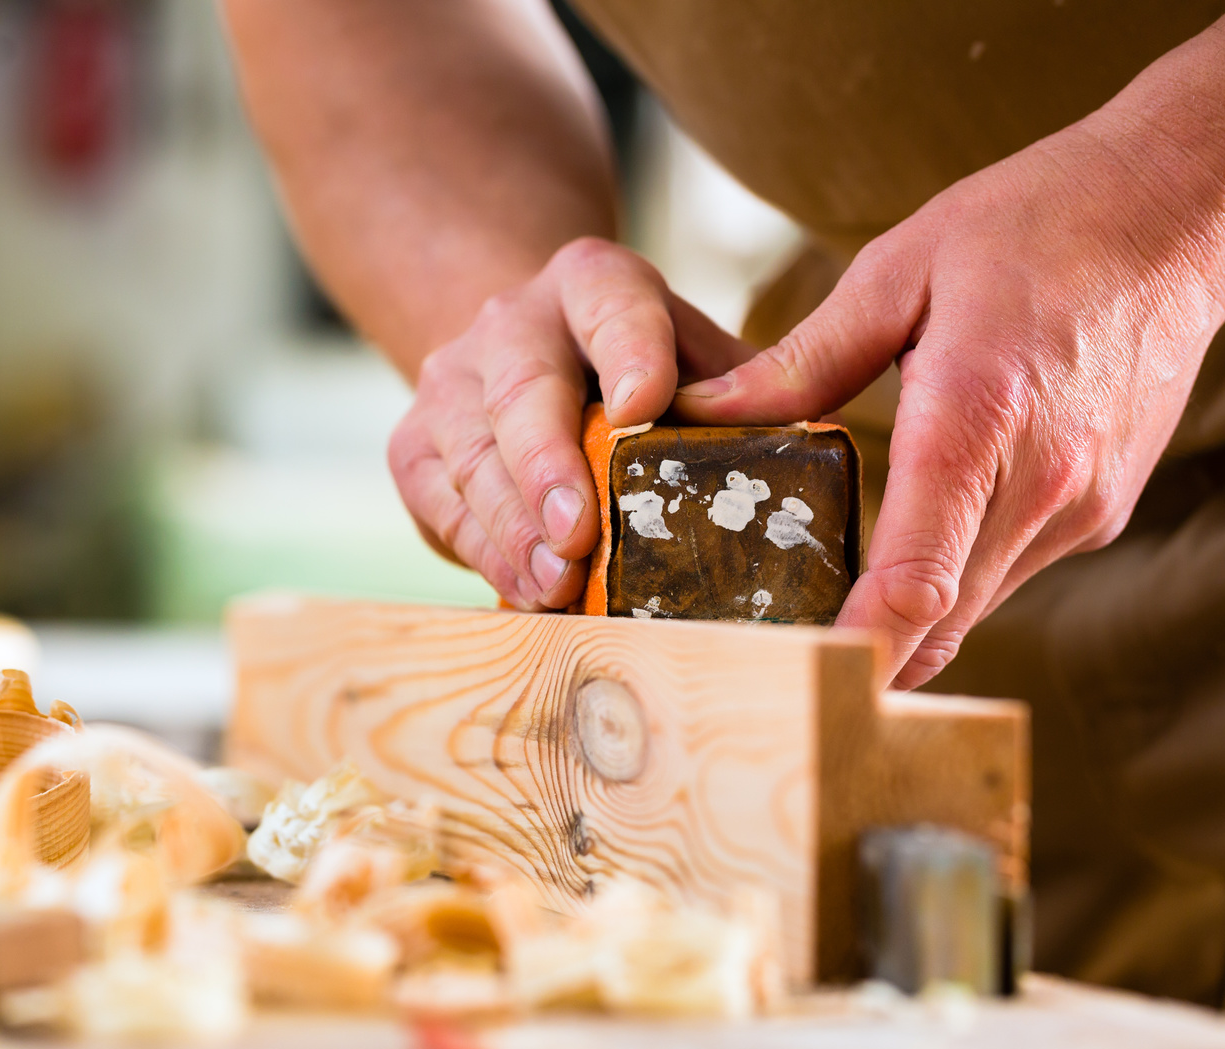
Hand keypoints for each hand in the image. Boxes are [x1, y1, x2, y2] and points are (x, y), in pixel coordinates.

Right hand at [389, 237, 753, 608]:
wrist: (524, 354)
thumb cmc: (643, 375)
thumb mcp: (700, 361)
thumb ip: (746, 395)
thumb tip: (811, 455)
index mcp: (594, 283)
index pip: (614, 306)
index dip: (630, 353)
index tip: (643, 406)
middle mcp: (511, 321)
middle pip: (523, 390)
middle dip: (548, 467)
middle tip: (579, 536)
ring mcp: (451, 380)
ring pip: (471, 454)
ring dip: (512, 528)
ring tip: (555, 584)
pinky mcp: (413, 443)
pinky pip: (439, 500)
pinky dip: (483, 550)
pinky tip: (523, 588)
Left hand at [671, 124, 1224, 687]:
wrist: (1183, 213)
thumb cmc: (1038, 223)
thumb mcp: (900, 268)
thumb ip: (806, 359)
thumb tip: (710, 410)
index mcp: (978, 416)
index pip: (916, 576)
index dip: (855, 644)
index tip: (793, 680)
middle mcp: (1042, 482)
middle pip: (941, 620)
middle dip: (863, 655)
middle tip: (776, 665)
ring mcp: (1082, 507)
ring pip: (974, 606)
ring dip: (908, 619)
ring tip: (825, 608)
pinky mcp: (1102, 513)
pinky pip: (1009, 570)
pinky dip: (954, 576)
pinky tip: (911, 543)